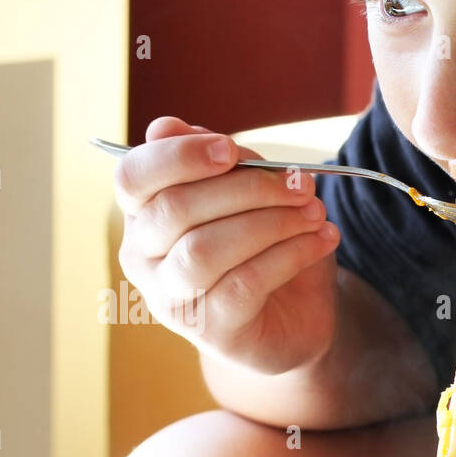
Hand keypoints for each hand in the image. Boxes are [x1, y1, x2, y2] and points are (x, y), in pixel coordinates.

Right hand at [115, 116, 341, 372]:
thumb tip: (169, 126)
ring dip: (272, 223)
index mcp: (143, 215)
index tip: (232, 149)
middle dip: (247, 188)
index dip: (178, 157)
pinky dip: (290, 255)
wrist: (294, 322)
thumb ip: (219, 163)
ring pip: (204, 249)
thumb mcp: (251, 196)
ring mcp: (172, 299)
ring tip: (316, 213)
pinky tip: (322, 240)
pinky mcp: (212, 330)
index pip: (133, 177)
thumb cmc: (265, 250)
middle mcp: (143, 258)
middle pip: (175, 209)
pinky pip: (245, 283)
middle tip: (301, 184)